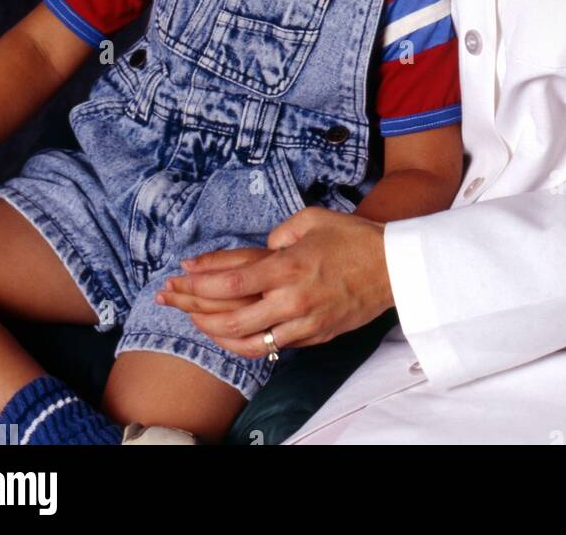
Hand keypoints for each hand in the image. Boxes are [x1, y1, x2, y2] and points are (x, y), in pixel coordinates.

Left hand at [155, 207, 392, 355]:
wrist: (393, 268)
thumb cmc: (352, 238)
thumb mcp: (312, 219)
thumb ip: (279, 232)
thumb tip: (261, 249)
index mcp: (289, 266)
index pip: (232, 280)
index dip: (200, 280)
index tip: (180, 273)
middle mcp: (292, 300)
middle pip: (231, 318)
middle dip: (194, 310)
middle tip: (173, 299)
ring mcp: (304, 324)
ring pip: (248, 343)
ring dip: (216, 334)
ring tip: (195, 322)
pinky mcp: (314, 337)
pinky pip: (273, 347)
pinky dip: (246, 343)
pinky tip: (232, 333)